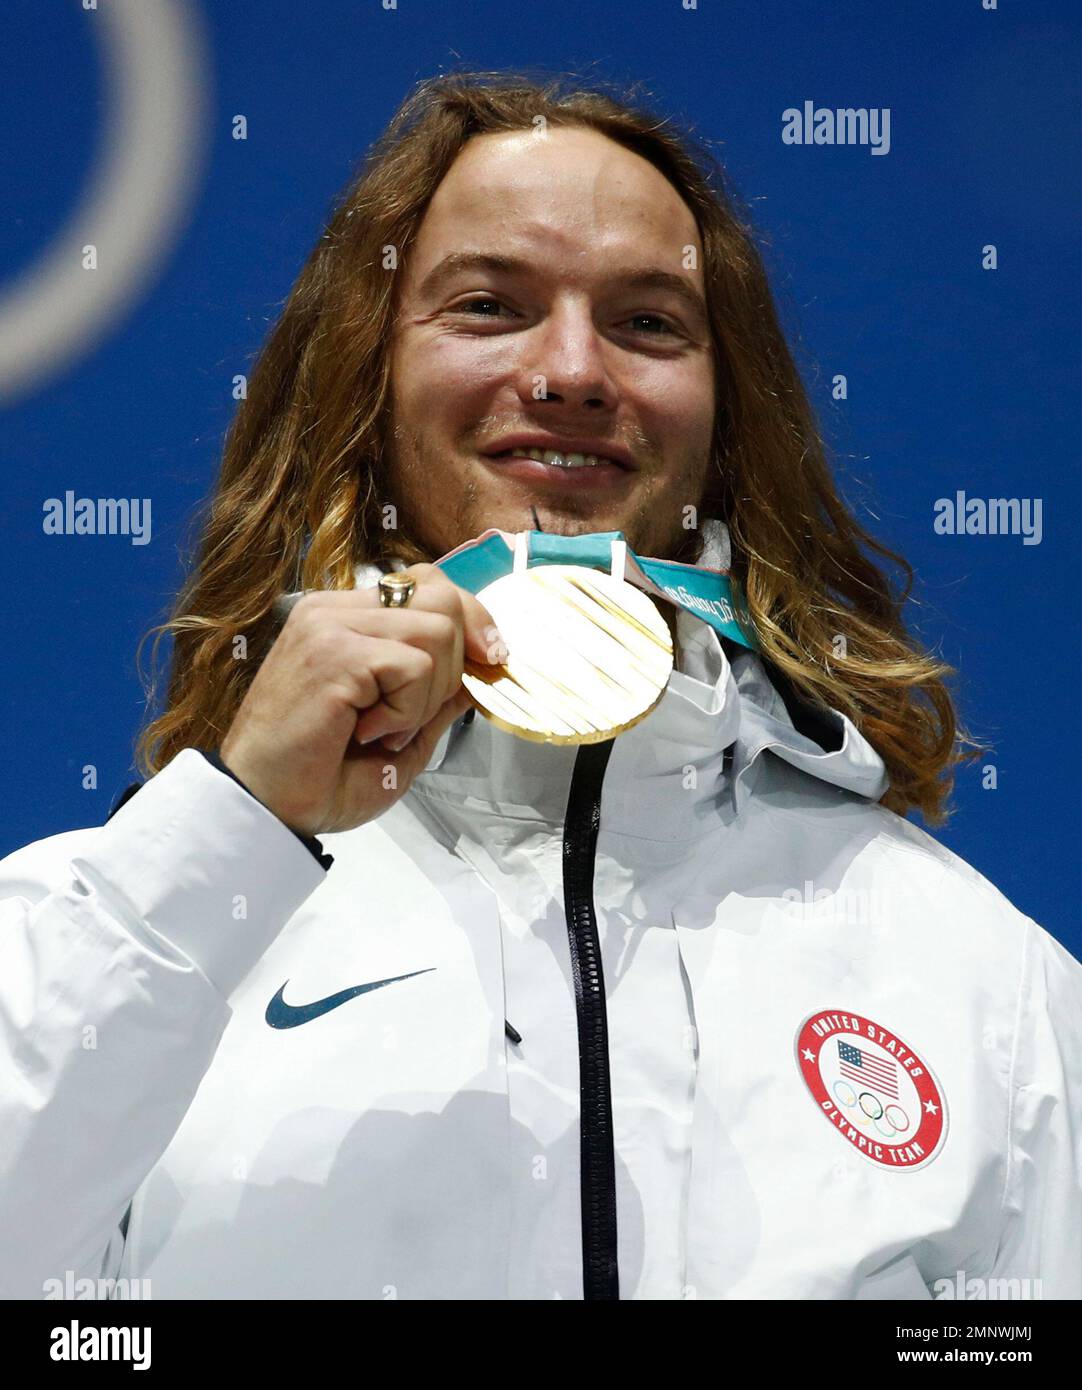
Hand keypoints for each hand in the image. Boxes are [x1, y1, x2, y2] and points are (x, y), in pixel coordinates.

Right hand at [218, 565, 505, 835]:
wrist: (266, 807)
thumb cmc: (318, 777)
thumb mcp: (400, 732)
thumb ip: (437, 695)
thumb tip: (482, 664)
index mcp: (345, 619)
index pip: (429, 584)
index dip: (470, 619)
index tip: (488, 660)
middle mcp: (335, 610)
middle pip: (443, 597)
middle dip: (454, 665)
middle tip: (411, 717)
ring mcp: (331, 624)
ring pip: (438, 631)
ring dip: (426, 696)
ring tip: (383, 729)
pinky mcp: (333, 649)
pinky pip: (415, 665)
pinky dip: (406, 711)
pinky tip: (366, 731)